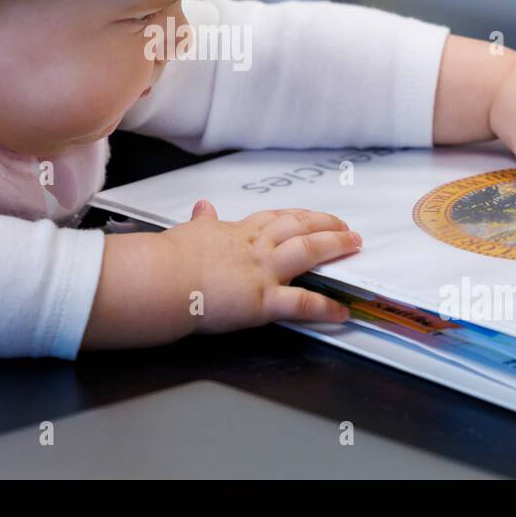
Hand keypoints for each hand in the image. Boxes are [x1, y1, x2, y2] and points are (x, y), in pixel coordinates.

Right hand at [83, 200, 359, 348]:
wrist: (161, 278)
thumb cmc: (168, 258)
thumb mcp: (188, 232)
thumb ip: (201, 221)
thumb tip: (202, 206)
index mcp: (236, 233)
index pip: (273, 220)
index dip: (297, 217)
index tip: (312, 216)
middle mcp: (254, 247)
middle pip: (298, 228)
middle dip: (325, 224)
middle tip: (346, 226)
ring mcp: (261, 272)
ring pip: (307, 252)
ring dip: (333, 247)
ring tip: (354, 245)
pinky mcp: (263, 300)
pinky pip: (302, 303)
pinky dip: (325, 307)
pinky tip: (342, 310)